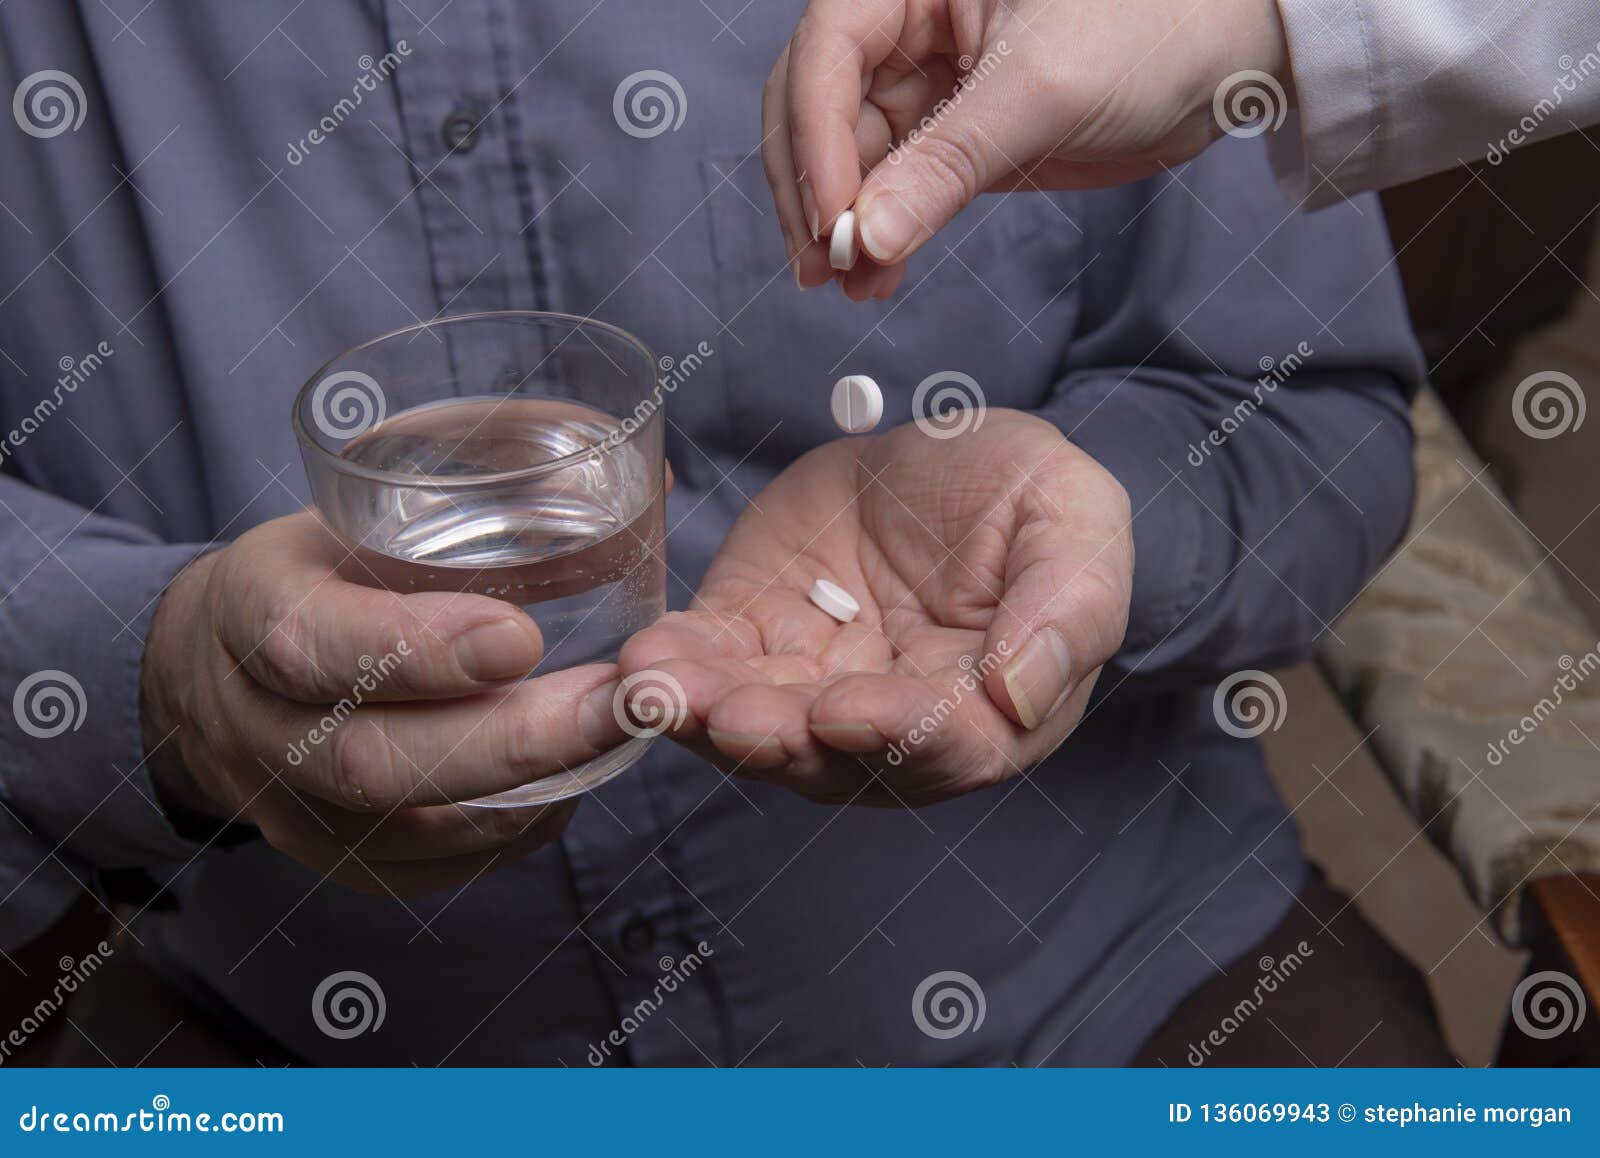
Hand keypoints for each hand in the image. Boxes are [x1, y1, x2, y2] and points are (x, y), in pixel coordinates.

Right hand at [140, 510, 632, 894]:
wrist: (220, 668)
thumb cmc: (322, 572)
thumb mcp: (365, 514)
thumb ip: (481, 502)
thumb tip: (646, 475)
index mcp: (249, 608)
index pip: (308, 642)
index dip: (413, 649)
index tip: (522, 636)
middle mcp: (256, 724)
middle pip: (370, 760)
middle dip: (510, 739)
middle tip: (621, 703)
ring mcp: (288, 806)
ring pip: (404, 827)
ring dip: (529, 787)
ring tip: (622, 736)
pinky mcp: (331, 859)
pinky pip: (424, 869)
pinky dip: (510, 833)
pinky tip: (574, 785)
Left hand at [619, 411, 1131, 804]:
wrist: (943, 455)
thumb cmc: (1023, 493)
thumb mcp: (1073, 518)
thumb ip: (1067, 605)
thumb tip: (1022, 694)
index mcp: (988, 706)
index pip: (946, 744)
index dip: (895, 733)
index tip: (846, 708)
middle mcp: (893, 720)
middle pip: (833, 756)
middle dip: (775, 738)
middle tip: (728, 714)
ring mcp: (816, 685)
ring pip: (757, 726)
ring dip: (703, 717)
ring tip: (657, 689)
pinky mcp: (754, 640)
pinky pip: (708, 669)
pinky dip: (669, 672)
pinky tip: (637, 661)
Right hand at [766, 0, 1289, 297]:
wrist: (1226, 60)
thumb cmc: (1152, 28)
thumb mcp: (1043, 90)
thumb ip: (949, 163)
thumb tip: (869, 235)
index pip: (828, 49)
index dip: (815, 137)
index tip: (832, 217)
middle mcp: (910, 23)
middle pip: (818, 105)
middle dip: (814, 188)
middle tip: (822, 265)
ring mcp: (928, 82)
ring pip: (850, 157)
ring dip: (844, 224)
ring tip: (850, 285)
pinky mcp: (954, 136)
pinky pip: (895, 188)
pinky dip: (882, 233)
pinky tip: (878, 275)